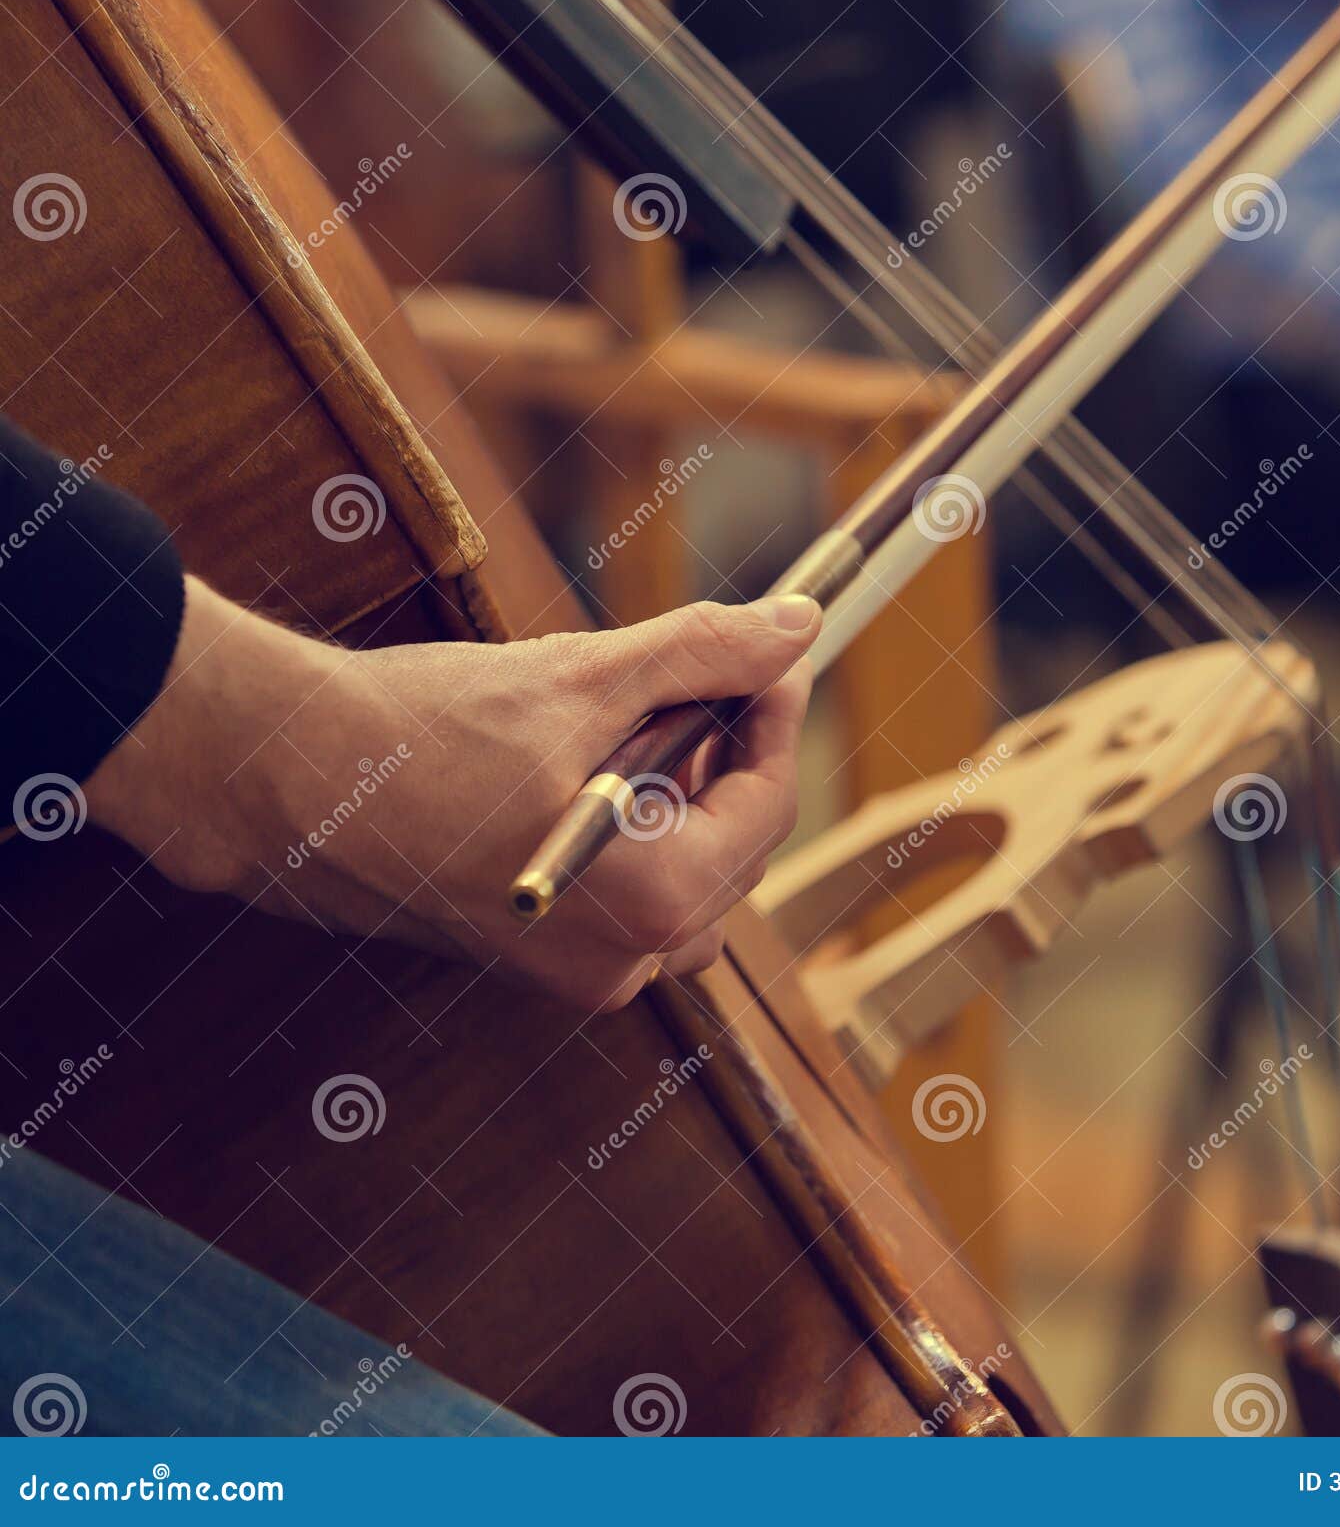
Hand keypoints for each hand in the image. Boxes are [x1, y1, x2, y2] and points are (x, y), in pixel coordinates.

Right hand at [86, 577, 819, 1011]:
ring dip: (686, 796)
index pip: (768, 805)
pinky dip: (636, 833)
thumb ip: (707, 653)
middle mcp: (625, 960)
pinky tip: (597, 767)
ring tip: (645, 718)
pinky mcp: (536, 957)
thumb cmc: (425, 735)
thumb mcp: (587, 680)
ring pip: (687, 878)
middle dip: (729, 757)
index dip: (775, 718)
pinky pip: (628, 899)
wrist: (285, 783)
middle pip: (735, 847)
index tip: (769, 657)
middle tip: (706, 678)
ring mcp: (577, 970)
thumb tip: (795, 630)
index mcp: (656, 899)